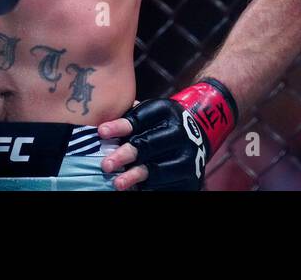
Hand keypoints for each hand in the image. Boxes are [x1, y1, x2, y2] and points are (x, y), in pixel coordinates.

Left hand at [98, 80, 237, 190]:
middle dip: (126, 155)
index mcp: (167, 111)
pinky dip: (149, 187)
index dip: (120, 126)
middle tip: (106, 164)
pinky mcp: (192, 176)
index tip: (101, 132)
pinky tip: (136, 189)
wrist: (199, 133)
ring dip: (135, 176)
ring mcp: (189, 155)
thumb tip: (102, 129)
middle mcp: (181, 131)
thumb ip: (131, 118)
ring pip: (158, 168)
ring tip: (118, 183)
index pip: (140, 118)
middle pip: (149, 144)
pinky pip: (167, 184)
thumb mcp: (151, 113)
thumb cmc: (162, 123)